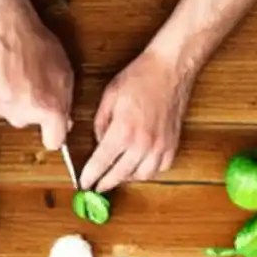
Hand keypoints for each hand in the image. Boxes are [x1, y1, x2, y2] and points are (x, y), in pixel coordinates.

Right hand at [0, 10, 73, 149]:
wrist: (10, 31)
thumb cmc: (39, 47)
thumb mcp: (65, 74)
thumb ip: (65, 102)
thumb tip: (65, 121)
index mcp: (50, 110)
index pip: (53, 142)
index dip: (54, 134)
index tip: (52, 128)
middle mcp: (26, 115)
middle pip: (30, 124)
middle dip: (33, 110)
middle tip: (34, 87)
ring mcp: (4, 109)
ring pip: (12, 114)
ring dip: (15, 101)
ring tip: (18, 78)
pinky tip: (3, 78)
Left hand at [79, 49, 193, 191]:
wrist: (170, 69)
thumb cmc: (140, 78)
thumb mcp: (109, 97)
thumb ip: (100, 124)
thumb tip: (100, 143)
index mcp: (123, 131)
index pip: (101, 163)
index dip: (90, 176)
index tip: (84, 183)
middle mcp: (142, 144)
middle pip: (120, 175)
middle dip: (106, 183)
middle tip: (98, 186)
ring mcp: (160, 146)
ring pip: (142, 176)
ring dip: (128, 178)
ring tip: (118, 175)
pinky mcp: (172, 145)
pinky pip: (160, 169)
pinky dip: (149, 171)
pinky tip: (140, 166)